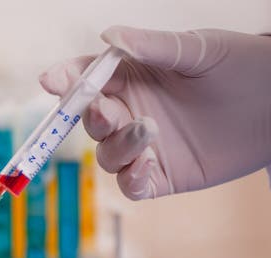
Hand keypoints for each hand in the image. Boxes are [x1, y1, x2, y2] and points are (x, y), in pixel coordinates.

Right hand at [40, 26, 270, 199]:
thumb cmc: (240, 66)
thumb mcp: (196, 50)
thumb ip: (151, 47)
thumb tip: (108, 37)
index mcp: (132, 78)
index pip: (87, 79)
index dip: (66, 80)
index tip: (52, 81)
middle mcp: (131, 112)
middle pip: (90, 121)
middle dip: (92, 116)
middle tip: (109, 111)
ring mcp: (143, 146)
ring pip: (107, 155)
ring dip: (118, 146)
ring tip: (148, 131)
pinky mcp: (160, 176)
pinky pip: (131, 186)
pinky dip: (131, 180)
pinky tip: (146, 166)